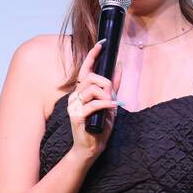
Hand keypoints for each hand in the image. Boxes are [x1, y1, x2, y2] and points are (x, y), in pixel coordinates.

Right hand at [67, 39, 122, 162]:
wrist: (91, 148)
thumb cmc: (99, 127)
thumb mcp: (109, 104)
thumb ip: (113, 87)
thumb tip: (119, 67)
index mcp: (81, 92)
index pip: (85, 69)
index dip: (92, 56)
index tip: (101, 44)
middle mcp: (75, 97)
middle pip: (91, 77)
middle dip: (106, 82)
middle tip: (112, 94)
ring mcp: (74, 106)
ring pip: (92, 89)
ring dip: (106, 94)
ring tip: (111, 104)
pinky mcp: (76, 116)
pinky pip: (93, 104)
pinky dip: (106, 103)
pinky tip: (112, 106)